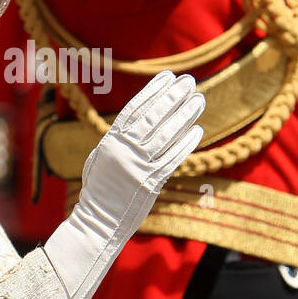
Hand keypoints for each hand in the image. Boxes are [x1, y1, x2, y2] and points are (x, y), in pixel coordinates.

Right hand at [44, 71, 204, 298]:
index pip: (134, 109)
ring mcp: (137, 167)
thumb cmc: (100, 189)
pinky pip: (172, 159)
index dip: (152, 91)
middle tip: (190, 82)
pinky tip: (198, 131)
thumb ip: (119, 139)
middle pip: (153, 118)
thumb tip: (140, 120)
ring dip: (185, 116)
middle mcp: (124, 151)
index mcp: (110, 141)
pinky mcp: (150, 184)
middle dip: (173, 97)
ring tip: (199, 100)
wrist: (98, 222)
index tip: (168, 76)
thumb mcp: (102, 158)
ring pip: (166, 135)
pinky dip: (186, 144)